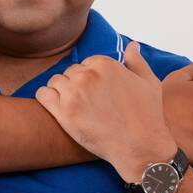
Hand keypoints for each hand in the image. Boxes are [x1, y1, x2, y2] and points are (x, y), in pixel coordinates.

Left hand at [33, 41, 175, 175]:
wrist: (141, 147)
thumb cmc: (149, 116)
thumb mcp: (149, 82)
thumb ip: (136, 61)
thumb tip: (132, 45)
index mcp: (105, 64)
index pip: (86, 64)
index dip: (91, 79)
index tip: (97, 94)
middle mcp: (88, 75)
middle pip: (70, 73)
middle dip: (76, 86)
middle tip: (87, 105)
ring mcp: (74, 93)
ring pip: (55, 82)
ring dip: (61, 92)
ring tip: (73, 108)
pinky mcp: (64, 112)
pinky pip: (43, 95)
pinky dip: (46, 99)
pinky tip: (55, 108)